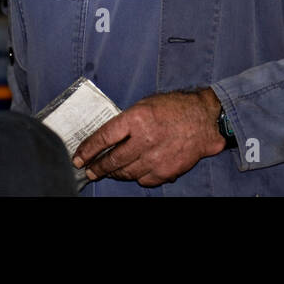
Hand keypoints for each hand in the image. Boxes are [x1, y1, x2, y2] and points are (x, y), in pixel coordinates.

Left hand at [72, 87, 225, 186]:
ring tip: (108, 171)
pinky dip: (136, 177)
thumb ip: (126, 121)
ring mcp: (156, 158)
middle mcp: (145, 140)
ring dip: (114, 173)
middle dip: (97, 167)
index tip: (78, 158)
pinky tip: (133, 172)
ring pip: (126, 172)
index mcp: (137, 118)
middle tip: (89, 170)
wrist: (204, 120)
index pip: (104, 138)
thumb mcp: (146, 104)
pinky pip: (143, 180)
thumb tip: (107, 138)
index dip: (88, 150)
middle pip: (113, 160)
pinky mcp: (166, 171)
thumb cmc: (174, 108)